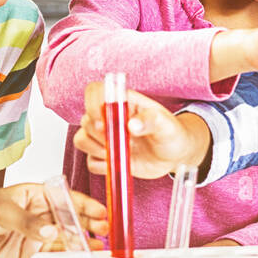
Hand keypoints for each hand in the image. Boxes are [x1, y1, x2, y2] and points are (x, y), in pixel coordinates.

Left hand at [0, 183, 108, 257]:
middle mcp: (40, 214)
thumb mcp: (1, 209)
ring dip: (80, 244)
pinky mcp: (30, 253)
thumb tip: (49, 231)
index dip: (85, 205)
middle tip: (103, 232)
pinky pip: (51, 256)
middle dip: (89, 225)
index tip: (101, 212)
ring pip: (65, 239)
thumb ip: (27, 221)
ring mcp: (36, 234)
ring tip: (94, 249)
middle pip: (71, 220)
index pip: (66, 198)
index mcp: (36, 194)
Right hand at [74, 82, 211, 178]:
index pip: (95, 91)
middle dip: (97, 133)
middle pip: (86, 120)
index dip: (91, 103)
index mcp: (123, 102)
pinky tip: (119, 164)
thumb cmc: (172, 134)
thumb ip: (152, 120)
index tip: (103, 121)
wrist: (176, 156)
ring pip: (82, 140)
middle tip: (119, 141)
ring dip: (96, 150)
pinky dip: (101, 166)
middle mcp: (110, 118)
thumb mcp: (167, 125)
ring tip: (120, 153)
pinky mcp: (106, 157)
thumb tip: (132, 124)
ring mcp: (106, 138)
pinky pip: (90, 162)